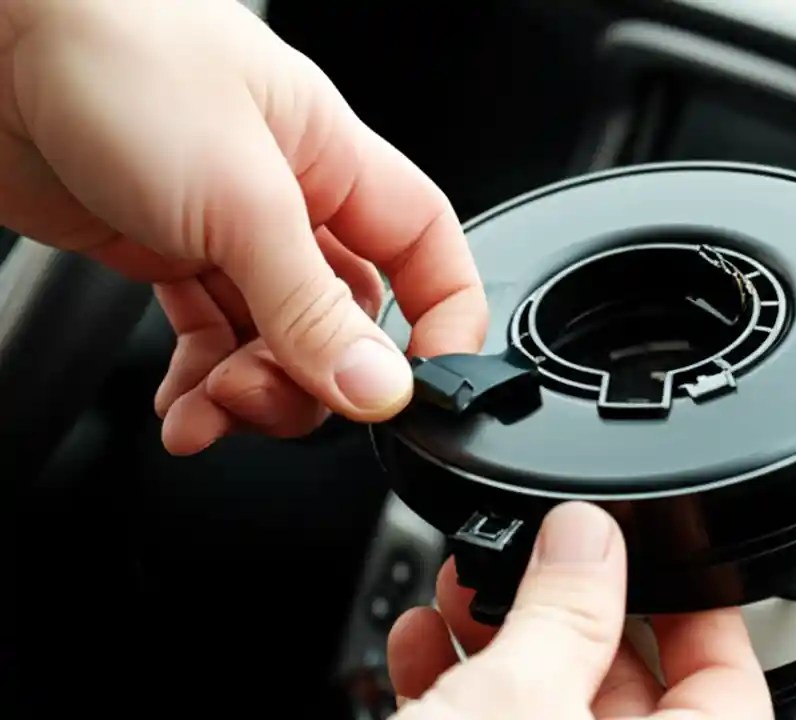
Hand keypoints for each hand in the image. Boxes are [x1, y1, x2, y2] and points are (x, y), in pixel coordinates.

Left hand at [0, 0, 485, 452]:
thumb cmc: (118, 57)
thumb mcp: (238, 202)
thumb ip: (311, 307)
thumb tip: (378, 388)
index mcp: (335, 162)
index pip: (426, 254)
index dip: (438, 324)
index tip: (416, 388)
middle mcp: (289, 197)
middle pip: (343, 320)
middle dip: (310, 379)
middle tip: (264, 398)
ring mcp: (223, 228)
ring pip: (273, 340)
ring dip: (248, 394)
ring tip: (208, 410)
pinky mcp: (159, 249)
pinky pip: (206, 335)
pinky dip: (198, 382)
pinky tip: (180, 405)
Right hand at [387, 503, 773, 718]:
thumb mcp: (516, 707)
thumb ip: (562, 614)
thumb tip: (588, 535)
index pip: (729, 680)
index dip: (693, 604)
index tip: (654, 547)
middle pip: (624, 682)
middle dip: (564, 604)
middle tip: (527, 547)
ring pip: (548, 702)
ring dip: (499, 636)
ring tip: (459, 579)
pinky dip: (457, 685)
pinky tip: (420, 640)